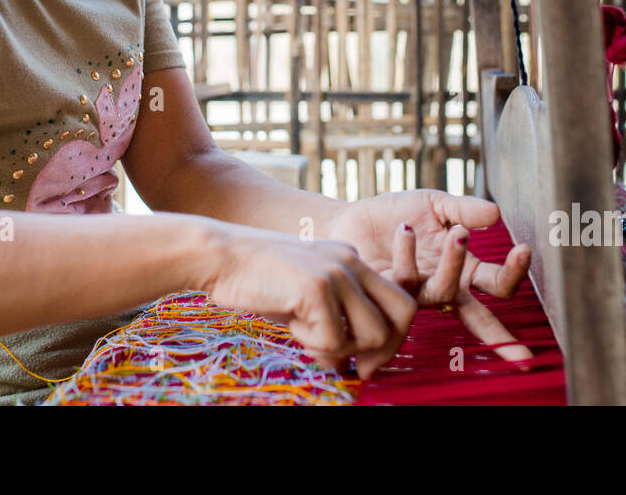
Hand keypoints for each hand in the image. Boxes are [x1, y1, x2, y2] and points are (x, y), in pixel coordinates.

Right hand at [198, 223, 416, 379]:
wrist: (221, 257)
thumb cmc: (258, 280)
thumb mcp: (306, 295)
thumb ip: (336, 318)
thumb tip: (354, 363)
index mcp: (353, 260)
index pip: (401, 301)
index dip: (393, 337)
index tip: (368, 362)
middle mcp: (353, 261)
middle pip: (404, 314)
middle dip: (385, 350)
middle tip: (357, 368)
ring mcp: (338, 272)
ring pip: (373, 333)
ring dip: (341, 349)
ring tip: (308, 336)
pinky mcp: (318, 288)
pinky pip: (334, 340)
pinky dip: (311, 343)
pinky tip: (290, 323)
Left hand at [324, 191, 533, 363]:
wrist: (352, 218)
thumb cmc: (396, 214)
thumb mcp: (435, 203)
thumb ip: (464, 208)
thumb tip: (496, 214)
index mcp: (461, 267)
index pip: (498, 283)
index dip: (514, 271)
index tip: (524, 249)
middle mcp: (443, 287)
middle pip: (478, 314)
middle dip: (498, 327)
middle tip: (507, 294)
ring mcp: (416, 294)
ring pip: (445, 291)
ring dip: (455, 261)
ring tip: (457, 232)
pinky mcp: (389, 293)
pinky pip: (405, 278)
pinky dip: (408, 250)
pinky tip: (405, 229)